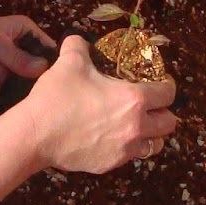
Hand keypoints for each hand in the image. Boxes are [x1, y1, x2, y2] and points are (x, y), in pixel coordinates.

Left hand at [0, 15, 52, 98]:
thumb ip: (19, 58)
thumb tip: (44, 70)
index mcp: (23, 31)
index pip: (46, 46)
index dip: (54, 62)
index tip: (61, 81)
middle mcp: (17, 47)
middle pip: (34, 67)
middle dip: (36, 81)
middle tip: (42, 97)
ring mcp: (4, 63)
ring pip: (19, 80)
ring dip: (19, 90)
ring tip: (24, 102)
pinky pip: (2, 88)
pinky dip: (0, 93)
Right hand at [19, 36, 177, 172]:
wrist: (36, 135)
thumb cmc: (58, 97)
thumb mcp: (70, 63)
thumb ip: (79, 46)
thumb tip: (79, 40)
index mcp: (133, 99)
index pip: (167, 94)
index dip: (167, 85)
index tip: (160, 82)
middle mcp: (137, 126)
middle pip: (169, 123)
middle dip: (164, 112)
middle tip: (151, 105)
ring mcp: (125, 149)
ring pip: (155, 145)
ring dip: (151, 134)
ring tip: (138, 125)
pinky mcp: (111, 164)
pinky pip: (131, 157)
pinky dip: (129, 148)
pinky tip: (114, 138)